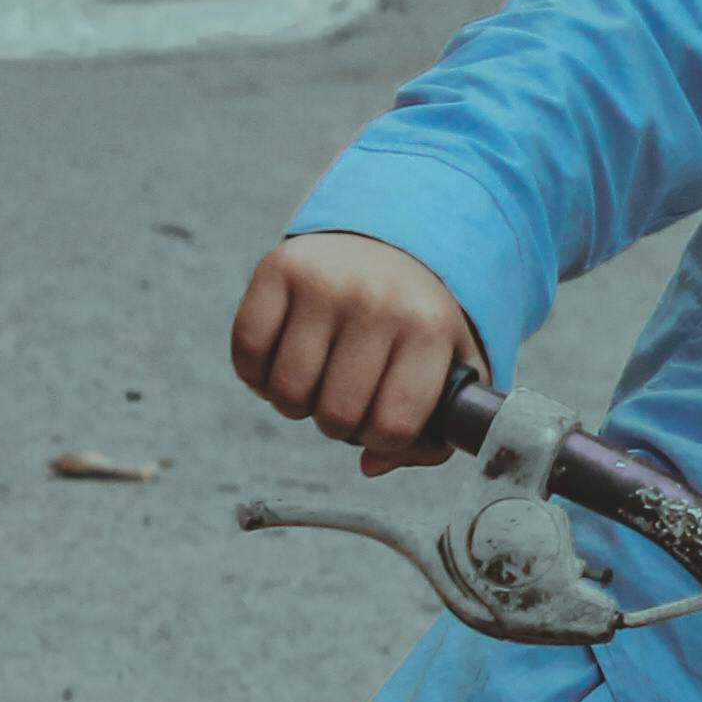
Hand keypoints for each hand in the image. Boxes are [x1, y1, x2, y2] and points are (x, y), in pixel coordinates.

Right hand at [228, 232, 480, 476]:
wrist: (394, 237)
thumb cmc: (422, 318)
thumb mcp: (454, 366)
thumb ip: (435, 430)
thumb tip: (372, 463)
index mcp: (429, 328)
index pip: (392, 427)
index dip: (381, 440)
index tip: (382, 421)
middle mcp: (378, 301)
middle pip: (335, 416)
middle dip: (338, 424)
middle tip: (346, 398)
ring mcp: (325, 282)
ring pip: (287, 392)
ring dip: (295, 404)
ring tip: (315, 382)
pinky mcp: (279, 267)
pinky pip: (248, 352)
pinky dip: (257, 375)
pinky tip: (281, 363)